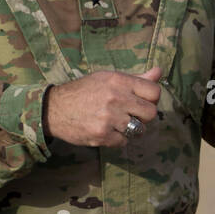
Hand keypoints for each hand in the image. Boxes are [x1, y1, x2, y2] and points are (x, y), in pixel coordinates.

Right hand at [43, 66, 162, 147]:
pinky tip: (108, 131)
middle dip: (144, 115)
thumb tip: (159, 72)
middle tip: (132, 114)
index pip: (154, 91)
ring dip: (131, 129)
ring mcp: (109, 118)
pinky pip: (124, 142)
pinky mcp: (102, 135)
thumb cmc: (84, 91)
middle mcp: (116, 98)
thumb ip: (135, 78)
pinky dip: (118, 139)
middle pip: (151, 113)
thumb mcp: (108, 78)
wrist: (55, 108)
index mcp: (119, 81)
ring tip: (119, 123)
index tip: (143, 101)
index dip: (152, 98)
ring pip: (139, 129)